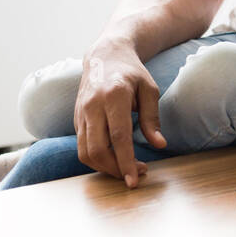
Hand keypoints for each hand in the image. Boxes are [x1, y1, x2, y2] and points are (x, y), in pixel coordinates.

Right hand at [74, 38, 161, 187]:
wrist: (105, 57)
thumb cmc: (132, 73)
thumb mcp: (149, 90)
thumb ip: (152, 118)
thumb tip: (159, 144)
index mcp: (113, 96)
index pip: (118, 136)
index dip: (125, 161)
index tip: (134, 179)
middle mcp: (92, 106)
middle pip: (98, 149)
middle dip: (115, 169)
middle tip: (136, 175)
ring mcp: (80, 113)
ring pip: (85, 152)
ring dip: (105, 168)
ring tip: (127, 169)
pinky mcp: (76, 120)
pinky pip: (82, 147)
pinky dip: (97, 159)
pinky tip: (115, 159)